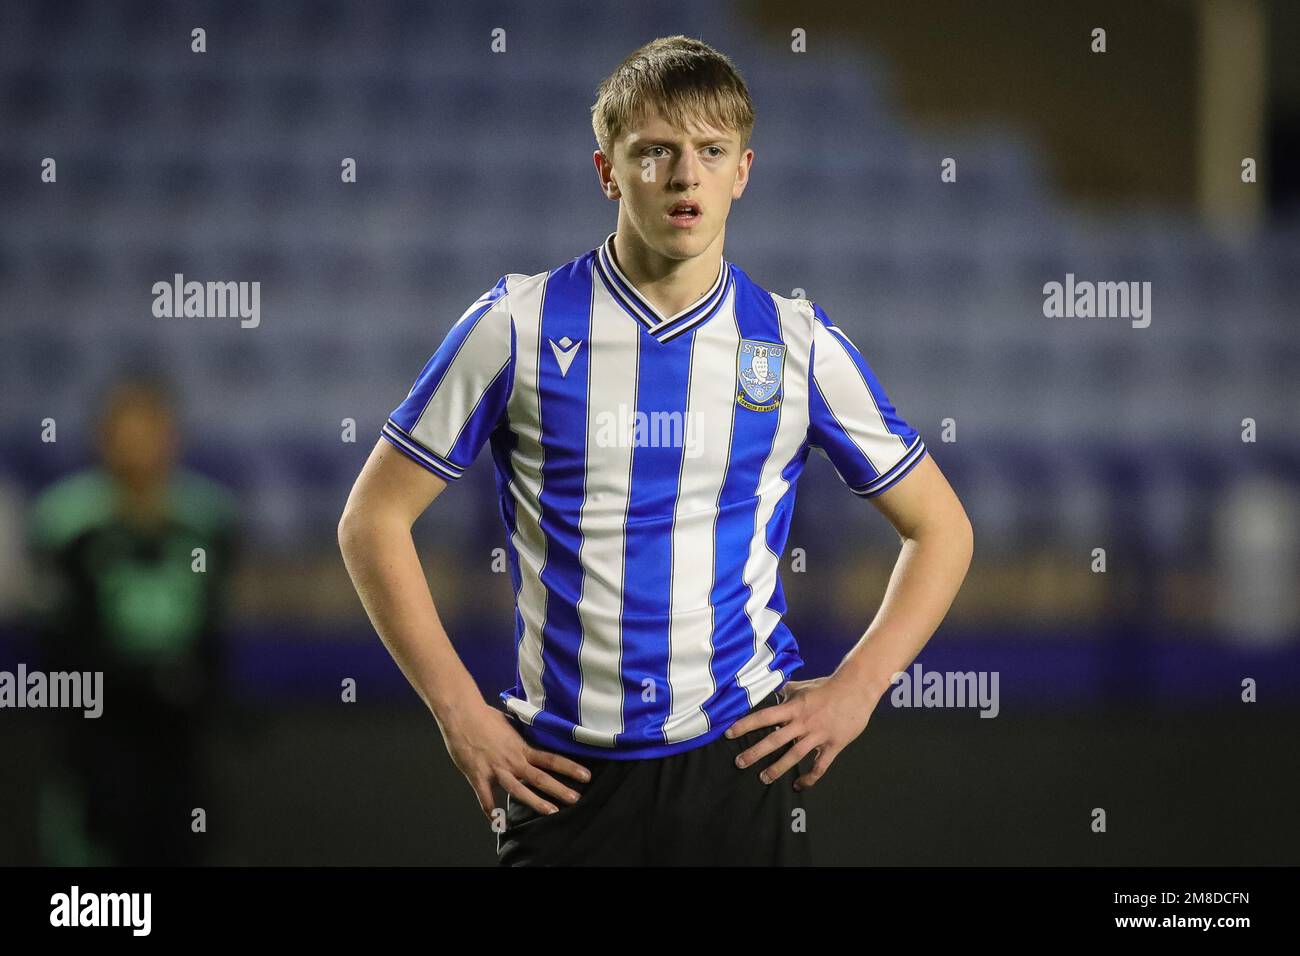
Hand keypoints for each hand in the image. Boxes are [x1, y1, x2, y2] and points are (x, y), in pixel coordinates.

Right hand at [438, 702, 591, 822]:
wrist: (462, 715)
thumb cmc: (485, 716)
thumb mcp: (511, 724)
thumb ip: (522, 736)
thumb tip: (535, 737)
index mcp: (522, 748)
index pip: (551, 759)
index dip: (570, 768)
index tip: (586, 776)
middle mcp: (513, 761)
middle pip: (540, 777)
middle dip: (559, 789)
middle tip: (576, 799)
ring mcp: (496, 770)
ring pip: (518, 790)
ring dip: (535, 802)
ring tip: (551, 812)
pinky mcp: (478, 777)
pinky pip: (485, 798)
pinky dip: (490, 811)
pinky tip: (497, 823)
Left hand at [724, 675, 874, 789]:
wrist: (857, 689)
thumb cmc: (828, 686)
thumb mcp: (803, 686)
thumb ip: (787, 692)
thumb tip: (774, 692)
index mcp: (794, 707)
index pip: (764, 717)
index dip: (745, 725)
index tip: (729, 733)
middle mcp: (803, 723)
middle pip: (774, 740)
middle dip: (755, 752)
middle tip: (739, 762)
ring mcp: (818, 735)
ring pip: (794, 756)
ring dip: (777, 768)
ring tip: (763, 778)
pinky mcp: (833, 745)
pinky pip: (820, 766)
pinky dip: (809, 778)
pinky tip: (799, 785)